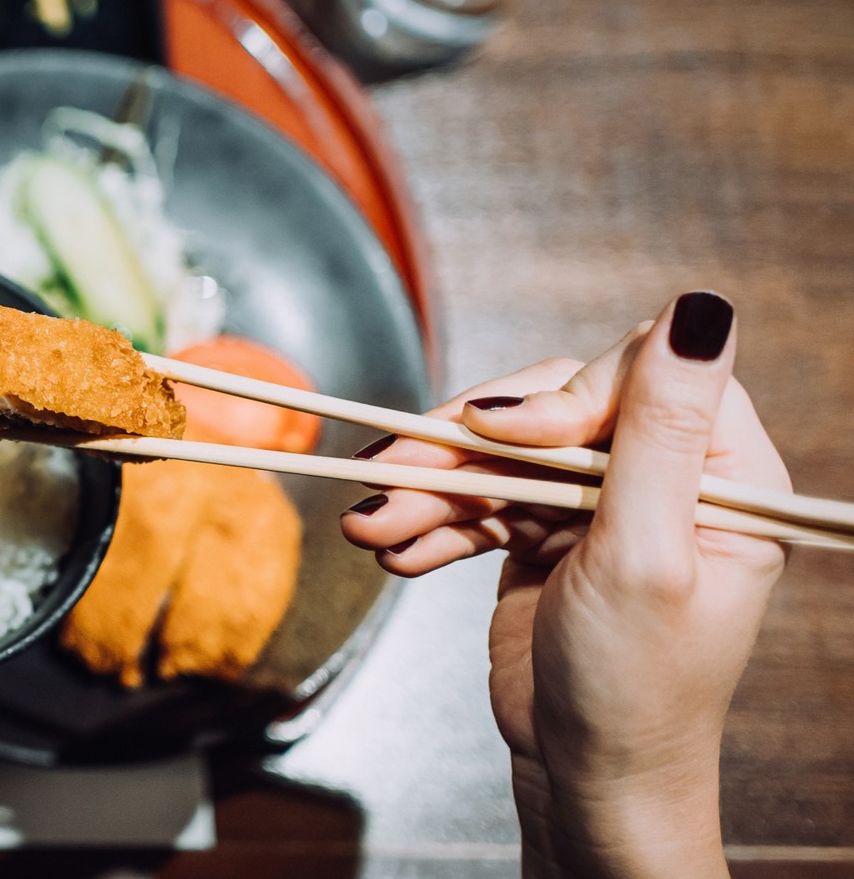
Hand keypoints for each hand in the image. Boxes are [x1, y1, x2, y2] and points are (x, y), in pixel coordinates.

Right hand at [340, 292, 788, 877]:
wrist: (586, 778)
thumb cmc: (639, 688)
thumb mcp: (649, 555)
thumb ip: (660, 433)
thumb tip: (700, 310)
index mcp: (718, 472)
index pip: (636, 378)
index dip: (560, 395)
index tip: (498, 434)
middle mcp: (659, 479)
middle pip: (550, 409)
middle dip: (466, 444)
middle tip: (394, 470)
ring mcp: (593, 507)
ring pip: (498, 457)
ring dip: (428, 490)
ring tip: (370, 528)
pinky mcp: (540, 538)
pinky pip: (477, 504)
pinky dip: (432, 525)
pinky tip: (394, 552)